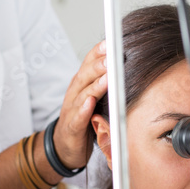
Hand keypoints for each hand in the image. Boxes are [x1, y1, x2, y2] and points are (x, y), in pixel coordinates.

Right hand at [52, 40, 106, 169]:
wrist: (64, 146)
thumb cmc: (82, 119)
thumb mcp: (93, 97)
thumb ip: (105, 83)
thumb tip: (125, 66)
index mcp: (81, 84)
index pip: (88, 63)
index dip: (98, 52)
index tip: (110, 42)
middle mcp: (74, 93)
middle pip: (85, 75)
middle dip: (98, 65)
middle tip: (111, 57)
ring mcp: (71, 110)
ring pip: (82, 94)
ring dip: (94, 85)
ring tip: (106, 78)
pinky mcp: (72, 128)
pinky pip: (77, 118)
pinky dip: (83, 110)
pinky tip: (89, 104)